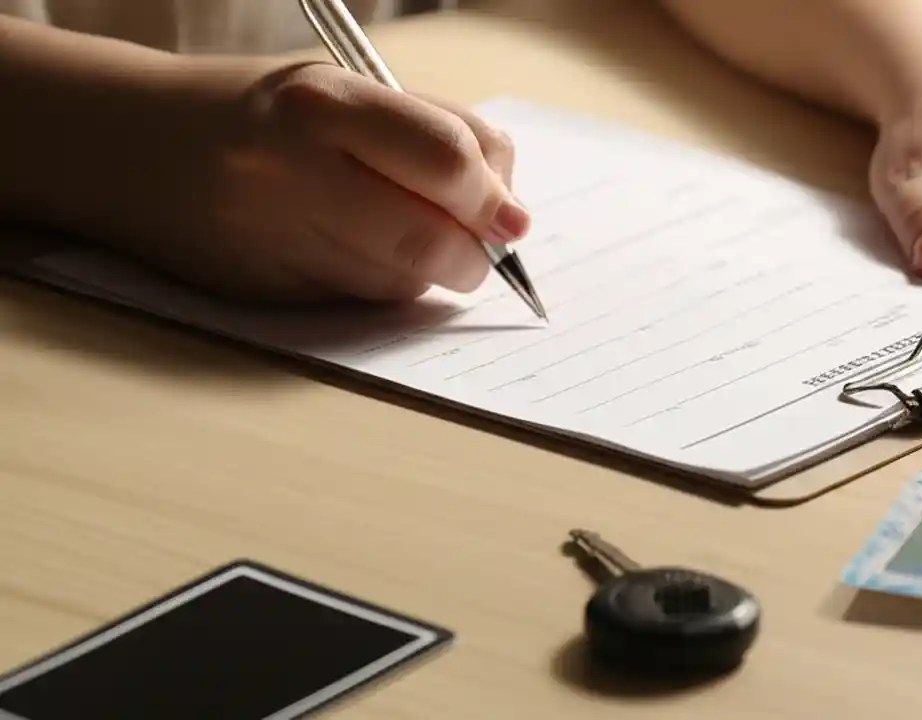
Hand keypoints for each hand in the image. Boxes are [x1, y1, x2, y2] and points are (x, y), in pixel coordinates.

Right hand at [113, 61, 527, 301]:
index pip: (446, 160)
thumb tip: (510, 211)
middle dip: (475, 256)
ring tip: (408, 236)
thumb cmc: (266, 112)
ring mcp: (273, 239)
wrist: (133, 146)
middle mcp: (292, 172)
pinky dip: (383, 286)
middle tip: (481, 250)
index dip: (493, 198)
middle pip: (430, 241)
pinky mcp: (264, 291)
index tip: (510, 217)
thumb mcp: (348, 88)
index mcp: (322, 103)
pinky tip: (354, 251)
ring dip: (430, 273)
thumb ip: (437, 134)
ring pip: (401, 283)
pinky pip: (360, 303)